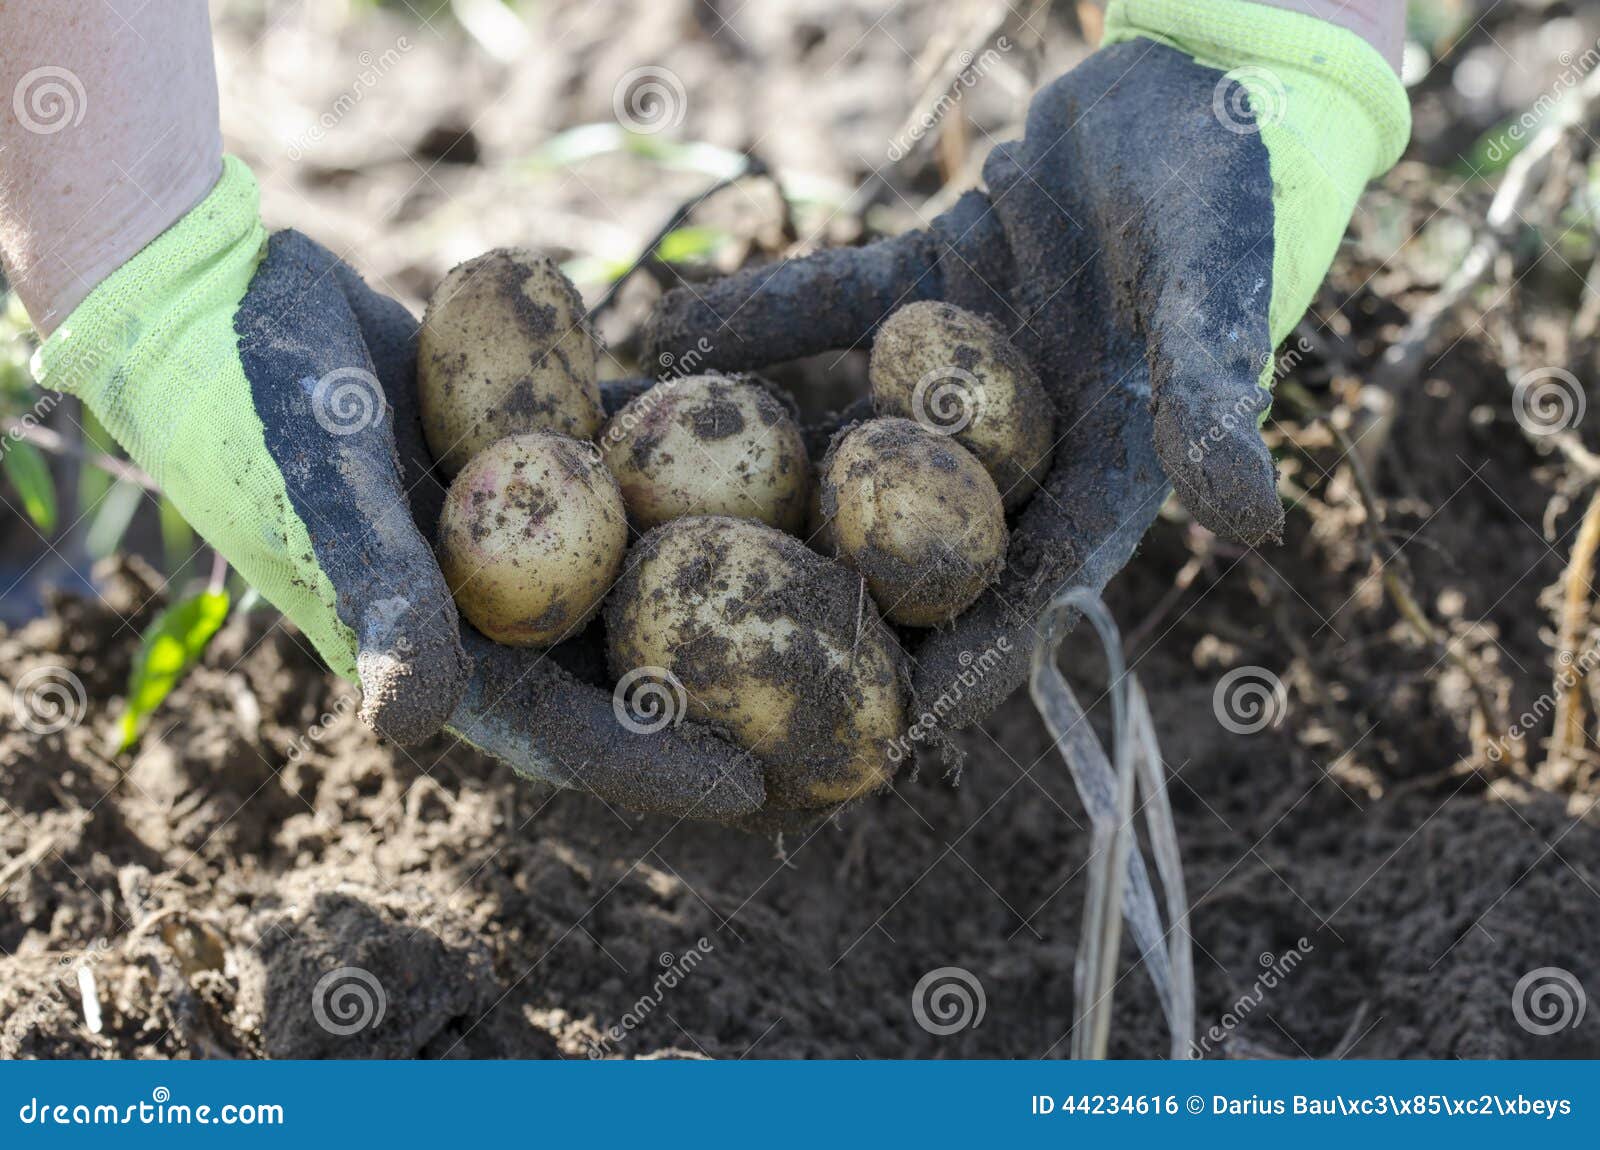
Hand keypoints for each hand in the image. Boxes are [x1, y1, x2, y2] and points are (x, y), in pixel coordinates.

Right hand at [35, 158, 763, 819]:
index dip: (653, 764)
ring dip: (735, 593)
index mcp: (444, 654)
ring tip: (840, 603)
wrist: (228, 304)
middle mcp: (497, 608)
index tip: (753, 786)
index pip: (565, 731)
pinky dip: (704, 480)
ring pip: (649, 578)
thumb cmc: (261, 411)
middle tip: (834, 720)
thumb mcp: (322, 501)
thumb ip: (376, 600)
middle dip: (725, 699)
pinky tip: (792, 470)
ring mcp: (527, 535)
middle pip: (631, 670)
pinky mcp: (546, 460)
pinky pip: (639, 478)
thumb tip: (414, 726)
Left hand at [643, 0, 1408, 739]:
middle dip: (857, 593)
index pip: (1041, 579)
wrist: (1188, 77)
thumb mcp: (1214, 293)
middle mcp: (1031, 433)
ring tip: (681, 512)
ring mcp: (969, 364)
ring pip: (866, 431)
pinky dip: (766, 318)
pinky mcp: (929, 288)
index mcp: (1109, 461)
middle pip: (934, 532)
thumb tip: (1250, 522)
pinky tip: (675, 335)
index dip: (977, 651)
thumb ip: (1213, 399)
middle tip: (763, 653)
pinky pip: (835, 313)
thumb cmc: (1221, 189)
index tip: (904, 722)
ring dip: (782, 464)